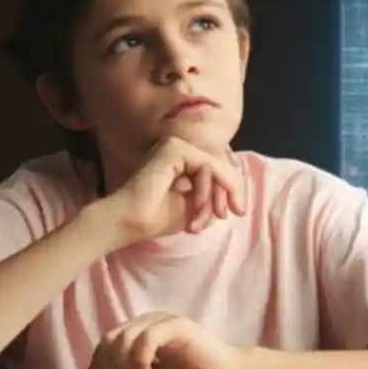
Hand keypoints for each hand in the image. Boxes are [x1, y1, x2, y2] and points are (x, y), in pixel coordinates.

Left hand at [86, 312, 245, 368]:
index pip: (104, 343)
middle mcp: (148, 322)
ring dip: (124, 366)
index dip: (97, 366)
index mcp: (139, 333)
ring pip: (123, 337)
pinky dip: (140, 358)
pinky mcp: (179, 326)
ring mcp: (163, 322)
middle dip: (108, 368)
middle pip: (109, 339)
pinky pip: (146, 336)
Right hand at [102, 136, 246, 247]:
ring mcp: (176, 146)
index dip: (231, 188)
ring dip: (216, 195)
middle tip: (234, 214)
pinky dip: (208, 187)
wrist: (130, 222)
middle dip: (230, 191)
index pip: (218, 167)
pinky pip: (206, 164)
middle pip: (221, 164)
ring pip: (215, 166)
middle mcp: (179, 149)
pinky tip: (199, 205)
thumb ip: (213, 193)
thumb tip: (233, 187)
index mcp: (182, 161)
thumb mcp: (195, 206)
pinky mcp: (174, 149)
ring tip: (204, 218)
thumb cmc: (156, 218)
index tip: (237, 212)